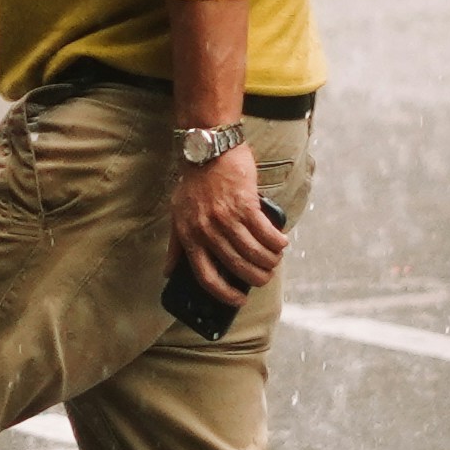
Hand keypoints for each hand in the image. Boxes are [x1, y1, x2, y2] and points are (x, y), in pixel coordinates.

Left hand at [169, 143, 282, 307]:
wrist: (208, 150)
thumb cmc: (193, 183)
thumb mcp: (177, 215)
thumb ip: (176, 245)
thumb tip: (169, 273)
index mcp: (190, 237)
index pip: (206, 276)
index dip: (224, 293)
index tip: (237, 300)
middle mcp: (207, 230)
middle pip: (236, 266)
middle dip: (255, 277)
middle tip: (264, 277)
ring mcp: (226, 217)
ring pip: (253, 251)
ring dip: (269, 260)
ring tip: (274, 261)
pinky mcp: (245, 204)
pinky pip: (265, 231)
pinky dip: (276, 241)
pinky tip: (281, 242)